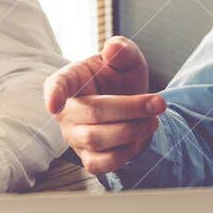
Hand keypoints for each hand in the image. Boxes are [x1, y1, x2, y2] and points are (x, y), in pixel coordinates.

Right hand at [43, 35, 166, 174]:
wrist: (132, 109)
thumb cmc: (121, 80)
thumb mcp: (127, 60)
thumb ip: (123, 50)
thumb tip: (114, 47)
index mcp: (70, 80)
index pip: (57, 85)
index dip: (54, 94)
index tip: (54, 104)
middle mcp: (67, 111)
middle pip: (93, 113)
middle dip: (131, 108)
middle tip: (158, 103)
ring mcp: (74, 137)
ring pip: (97, 140)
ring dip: (132, 131)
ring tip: (152, 120)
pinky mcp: (87, 158)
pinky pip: (99, 164)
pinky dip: (123, 154)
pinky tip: (138, 139)